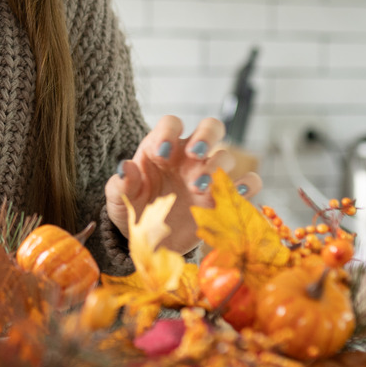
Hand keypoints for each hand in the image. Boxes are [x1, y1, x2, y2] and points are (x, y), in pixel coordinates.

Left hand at [104, 116, 263, 254]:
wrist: (151, 243)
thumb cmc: (134, 211)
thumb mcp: (118, 201)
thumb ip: (120, 184)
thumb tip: (125, 168)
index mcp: (163, 148)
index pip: (171, 123)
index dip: (168, 131)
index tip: (161, 152)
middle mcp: (190, 157)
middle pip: (211, 127)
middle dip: (206, 136)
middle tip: (195, 153)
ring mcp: (210, 176)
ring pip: (226, 156)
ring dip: (216, 168)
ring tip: (198, 188)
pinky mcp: (225, 198)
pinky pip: (248, 183)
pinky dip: (247, 185)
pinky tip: (236, 193)